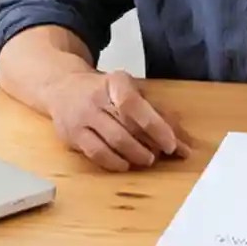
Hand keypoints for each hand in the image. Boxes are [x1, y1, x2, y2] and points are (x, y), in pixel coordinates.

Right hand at [42, 70, 192, 171]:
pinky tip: (125, 164)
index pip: (135, 105)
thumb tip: (185, 145)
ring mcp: (81, 117)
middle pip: (126, 127)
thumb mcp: (129, 91)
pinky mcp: (71, 135)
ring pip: (112, 142)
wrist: (61, 87)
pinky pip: (96, 153)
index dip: (155, 127)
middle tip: (160, 154)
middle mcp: (95, 97)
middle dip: (147, 145)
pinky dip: (114, 162)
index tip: (171, 145)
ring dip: (134, 155)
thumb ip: (157, 114)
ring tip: (146, 159)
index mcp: (114, 81)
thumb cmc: (103, 91)